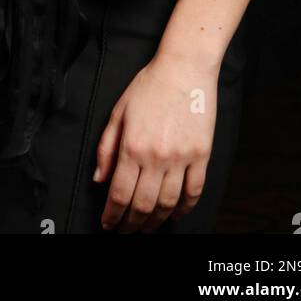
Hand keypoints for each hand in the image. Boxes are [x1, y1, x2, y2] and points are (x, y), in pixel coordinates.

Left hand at [93, 49, 220, 232]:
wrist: (184, 69)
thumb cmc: (149, 86)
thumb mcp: (118, 112)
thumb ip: (106, 148)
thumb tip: (99, 179)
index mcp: (132, 146)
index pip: (119, 193)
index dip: (112, 215)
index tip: (108, 224)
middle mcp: (157, 156)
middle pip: (143, 205)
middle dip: (132, 225)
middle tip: (125, 232)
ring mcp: (182, 158)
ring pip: (168, 204)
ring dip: (155, 221)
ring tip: (147, 229)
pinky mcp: (202, 155)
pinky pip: (194, 192)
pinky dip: (184, 209)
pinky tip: (174, 215)